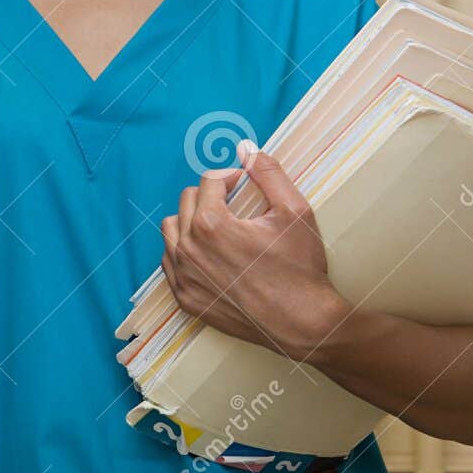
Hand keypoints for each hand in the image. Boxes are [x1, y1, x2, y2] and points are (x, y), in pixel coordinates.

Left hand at [160, 142, 347, 360]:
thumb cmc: (300, 268)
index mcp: (210, 225)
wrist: (302, 323)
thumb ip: (269, 173)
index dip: (229, 178)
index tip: (244, 186)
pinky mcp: (186, 301)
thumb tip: (247, 148)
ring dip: (191, 222)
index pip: (208, 182)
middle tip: (235, 207)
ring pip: (171, 232)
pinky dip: (185, 253)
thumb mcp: (295, 211)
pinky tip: (211, 256)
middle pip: (186, 202)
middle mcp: (188, 251)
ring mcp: (184, 279)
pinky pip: (170, 265)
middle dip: (209, 196)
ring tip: (219, 228)